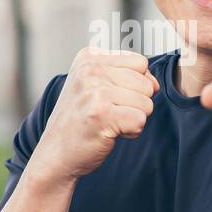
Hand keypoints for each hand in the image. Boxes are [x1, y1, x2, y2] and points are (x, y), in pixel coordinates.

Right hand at [28, 48, 159, 182]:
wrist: (55, 153)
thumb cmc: (80, 121)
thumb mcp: (96, 86)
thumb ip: (128, 76)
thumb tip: (155, 84)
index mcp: (89, 57)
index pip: (140, 62)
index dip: (135, 85)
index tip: (110, 98)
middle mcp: (90, 70)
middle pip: (146, 83)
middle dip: (135, 103)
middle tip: (108, 113)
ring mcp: (95, 91)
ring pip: (146, 103)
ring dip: (133, 118)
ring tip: (108, 122)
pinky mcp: (102, 114)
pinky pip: (141, 120)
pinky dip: (131, 132)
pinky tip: (110, 133)